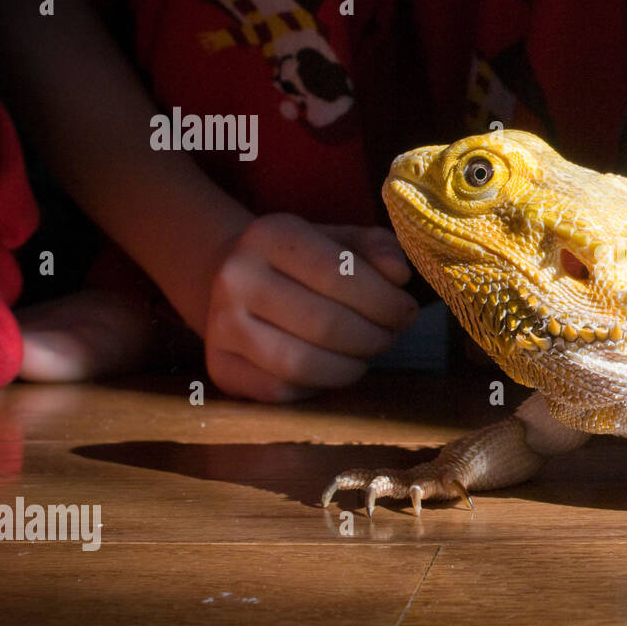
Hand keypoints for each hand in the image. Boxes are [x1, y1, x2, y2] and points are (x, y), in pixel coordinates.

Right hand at [204, 213, 417, 401]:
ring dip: (351, 366)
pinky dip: (320, 385)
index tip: (407, 311)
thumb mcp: (344, 240)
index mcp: (270, 235)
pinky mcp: (220, 366)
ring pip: (302, 364)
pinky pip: (282, 390)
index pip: (338, 275)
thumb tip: (399, 275)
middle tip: (391, 335)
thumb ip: (379, 249)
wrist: (237, 279)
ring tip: (366, 353)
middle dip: (374, 337)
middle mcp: (236, 278)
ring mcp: (221, 325)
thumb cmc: (306, 261)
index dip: (384, 301)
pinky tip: (333, 367)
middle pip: (325, 325)